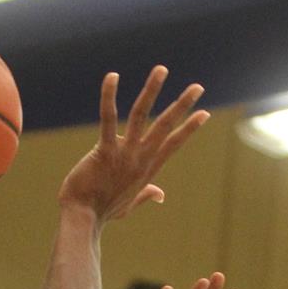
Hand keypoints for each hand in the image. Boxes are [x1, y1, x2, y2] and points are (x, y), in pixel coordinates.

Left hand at [59, 67, 207, 222]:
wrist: (82, 219)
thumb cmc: (102, 211)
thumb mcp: (130, 203)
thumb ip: (146, 194)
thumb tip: (161, 194)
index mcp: (147, 168)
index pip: (173, 144)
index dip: (189, 128)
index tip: (204, 113)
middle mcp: (140, 158)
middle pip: (166, 126)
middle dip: (183, 105)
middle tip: (198, 86)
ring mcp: (124, 154)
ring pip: (142, 115)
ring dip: (152, 90)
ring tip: (162, 70)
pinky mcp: (104, 151)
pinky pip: (108, 118)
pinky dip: (109, 96)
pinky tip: (112, 77)